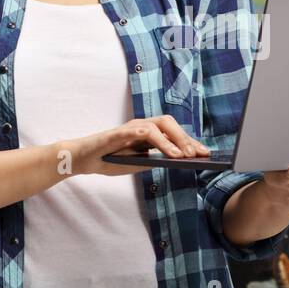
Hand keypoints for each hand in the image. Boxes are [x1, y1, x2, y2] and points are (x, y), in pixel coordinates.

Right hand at [60, 116, 210, 176]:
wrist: (82, 159)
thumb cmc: (110, 160)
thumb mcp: (137, 164)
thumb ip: (154, 160)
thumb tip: (178, 162)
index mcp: (146, 132)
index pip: (172, 132)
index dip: (190, 141)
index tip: (206, 152)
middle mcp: (140, 125)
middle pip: (169, 123)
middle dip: (186, 139)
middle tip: (198, 154)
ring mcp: (130, 127)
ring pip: (159, 124)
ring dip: (174, 140)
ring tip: (184, 156)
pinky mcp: (118, 132)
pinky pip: (140, 132)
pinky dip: (157, 140)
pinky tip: (168, 152)